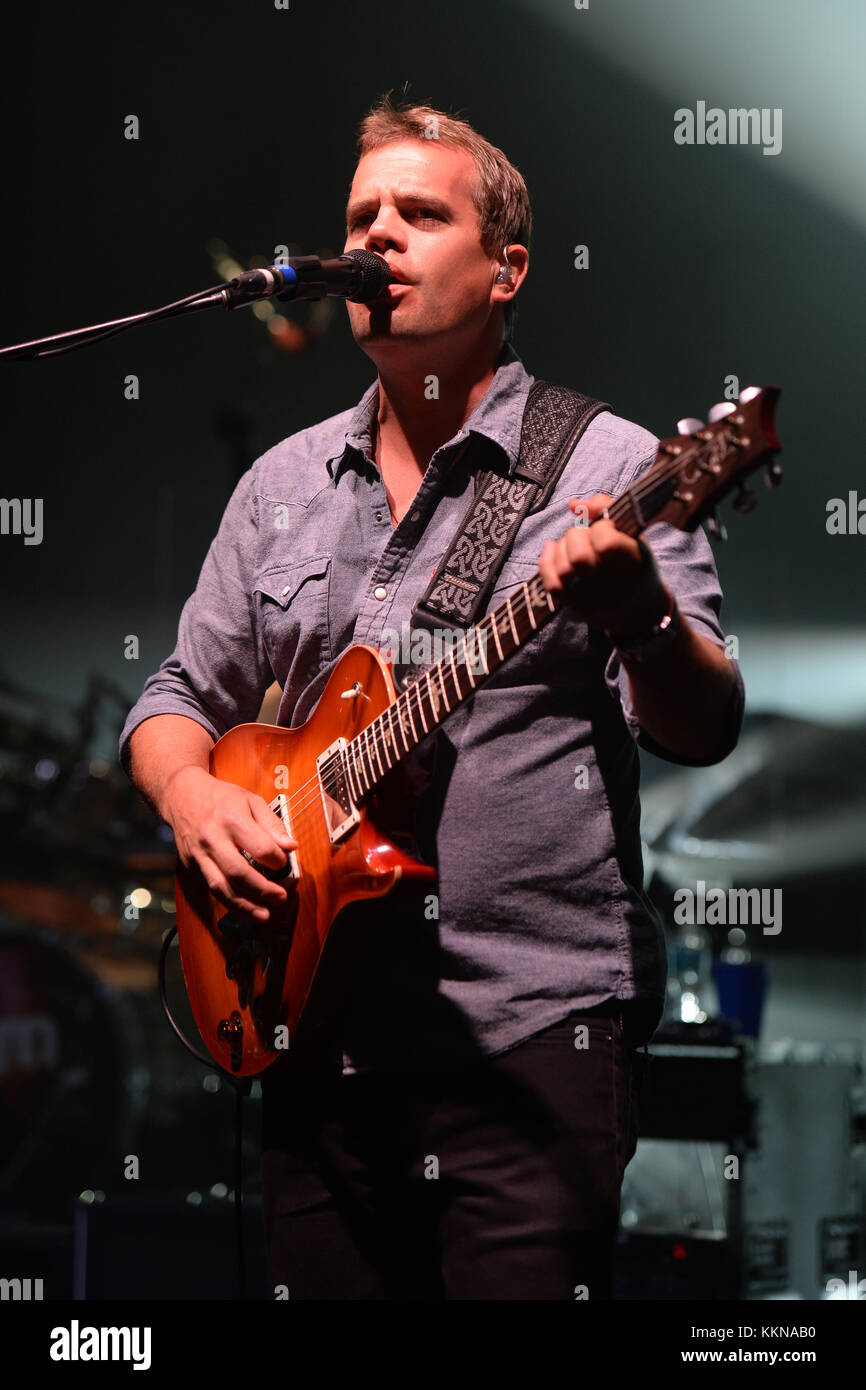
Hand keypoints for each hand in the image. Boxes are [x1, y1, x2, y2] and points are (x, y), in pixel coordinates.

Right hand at [165, 766, 297, 921]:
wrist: (182, 796)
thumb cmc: (221, 798)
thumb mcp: (251, 800)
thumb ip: (272, 824)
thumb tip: (290, 846)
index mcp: (232, 818)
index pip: (260, 848)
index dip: (278, 860)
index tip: (283, 862)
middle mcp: (212, 838)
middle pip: (239, 872)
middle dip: (262, 890)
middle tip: (281, 897)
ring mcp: (199, 854)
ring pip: (220, 887)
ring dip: (244, 906)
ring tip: (263, 915)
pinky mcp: (191, 866)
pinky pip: (211, 888)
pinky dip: (229, 902)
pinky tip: (245, 909)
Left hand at [538, 493, 669, 637]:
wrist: (640, 608)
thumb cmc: (634, 561)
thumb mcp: (632, 532)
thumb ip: (605, 507)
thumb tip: (574, 505)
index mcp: (635, 563)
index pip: (605, 542)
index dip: (600, 527)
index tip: (607, 528)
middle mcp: (615, 586)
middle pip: (579, 556)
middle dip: (576, 535)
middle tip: (586, 535)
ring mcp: (594, 600)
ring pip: (563, 570)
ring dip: (561, 548)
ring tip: (572, 544)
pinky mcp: (577, 607)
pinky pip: (552, 585)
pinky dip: (546, 562)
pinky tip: (552, 549)